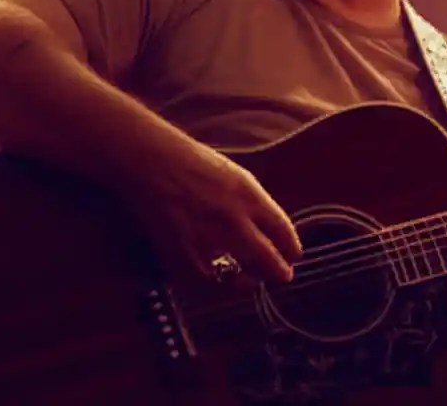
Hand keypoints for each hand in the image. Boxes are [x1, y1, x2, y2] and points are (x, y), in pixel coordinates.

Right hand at [116, 142, 302, 284]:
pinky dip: (214, 283)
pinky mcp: (183, 254)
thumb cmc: (194, 163)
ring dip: (250, 282)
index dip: (292, 248)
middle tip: (283, 276)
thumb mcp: (236, 176)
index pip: (283, 232)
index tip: (294, 255)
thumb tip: (270, 231)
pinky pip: (206, 281)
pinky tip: (219, 280)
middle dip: (279, 272)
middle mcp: (234, 221)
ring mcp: (208, 240)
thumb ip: (255, 204)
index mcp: (250, 197)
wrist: (153, 163)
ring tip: (252, 282)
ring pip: (240, 277)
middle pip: (268, 260)